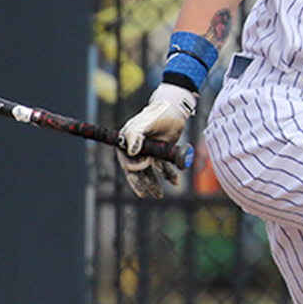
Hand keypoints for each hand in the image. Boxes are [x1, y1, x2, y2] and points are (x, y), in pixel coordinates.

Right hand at [117, 82, 196, 197]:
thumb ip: (136, 135)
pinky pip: (162, 167)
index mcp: (128, 142)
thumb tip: (131, 152)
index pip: (127, 162)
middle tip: (150, 194)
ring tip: (160, 194)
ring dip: (154, 183)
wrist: (175, 108)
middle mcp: (137, 149)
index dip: (135, 168)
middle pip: (137, 171)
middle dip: (143, 184)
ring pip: (149, 172)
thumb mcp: (146, 123)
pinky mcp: (161, 152)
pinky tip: (175, 181)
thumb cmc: (158, 114)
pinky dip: (168, 175)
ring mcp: (149, 151)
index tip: (145, 166)